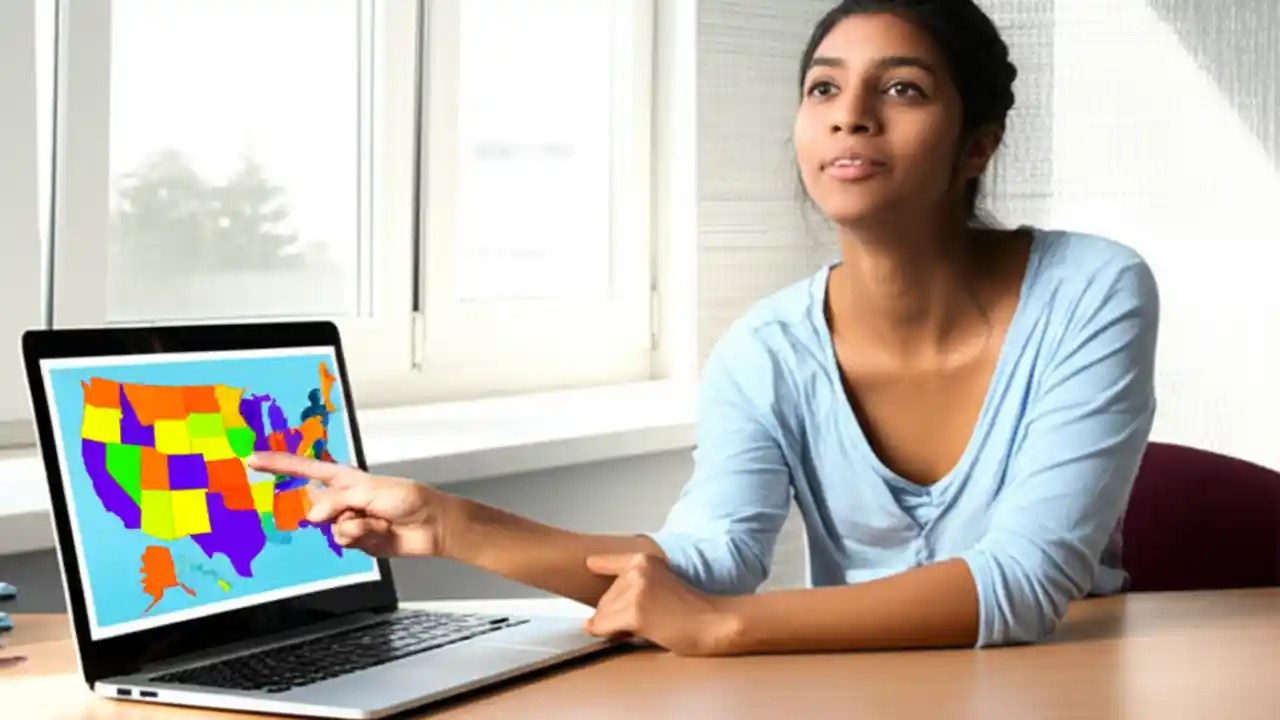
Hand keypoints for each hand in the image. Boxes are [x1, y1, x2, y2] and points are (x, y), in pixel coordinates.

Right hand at [247, 453, 456, 557]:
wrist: (431, 526)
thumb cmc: (408, 498)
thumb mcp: (371, 491)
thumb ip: (338, 500)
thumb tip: (312, 515)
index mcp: (345, 479)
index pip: (306, 469)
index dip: (279, 464)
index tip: (252, 460)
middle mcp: (343, 499)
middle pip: (315, 506)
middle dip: (328, 512)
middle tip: (358, 511)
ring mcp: (348, 521)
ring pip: (331, 528)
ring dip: (353, 526)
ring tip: (377, 520)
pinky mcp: (356, 541)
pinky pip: (344, 541)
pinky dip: (360, 538)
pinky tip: (378, 533)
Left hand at [583, 553, 742, 656]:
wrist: (714, 621)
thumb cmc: (692, 608)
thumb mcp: (661, 582)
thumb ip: (634, 585)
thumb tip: (596, 612)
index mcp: (643, 558)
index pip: (603, 562)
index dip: (595, 568)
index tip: (586, 566)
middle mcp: (636, 569)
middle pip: (603, 598)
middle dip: (613, 613)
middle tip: (642, 620)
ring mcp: (635, 589)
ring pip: (601, 613)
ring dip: (614, 625)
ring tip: (645, 626)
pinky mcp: (634, 611)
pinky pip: (603, 626)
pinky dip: (609, 634)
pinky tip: (628, 634)